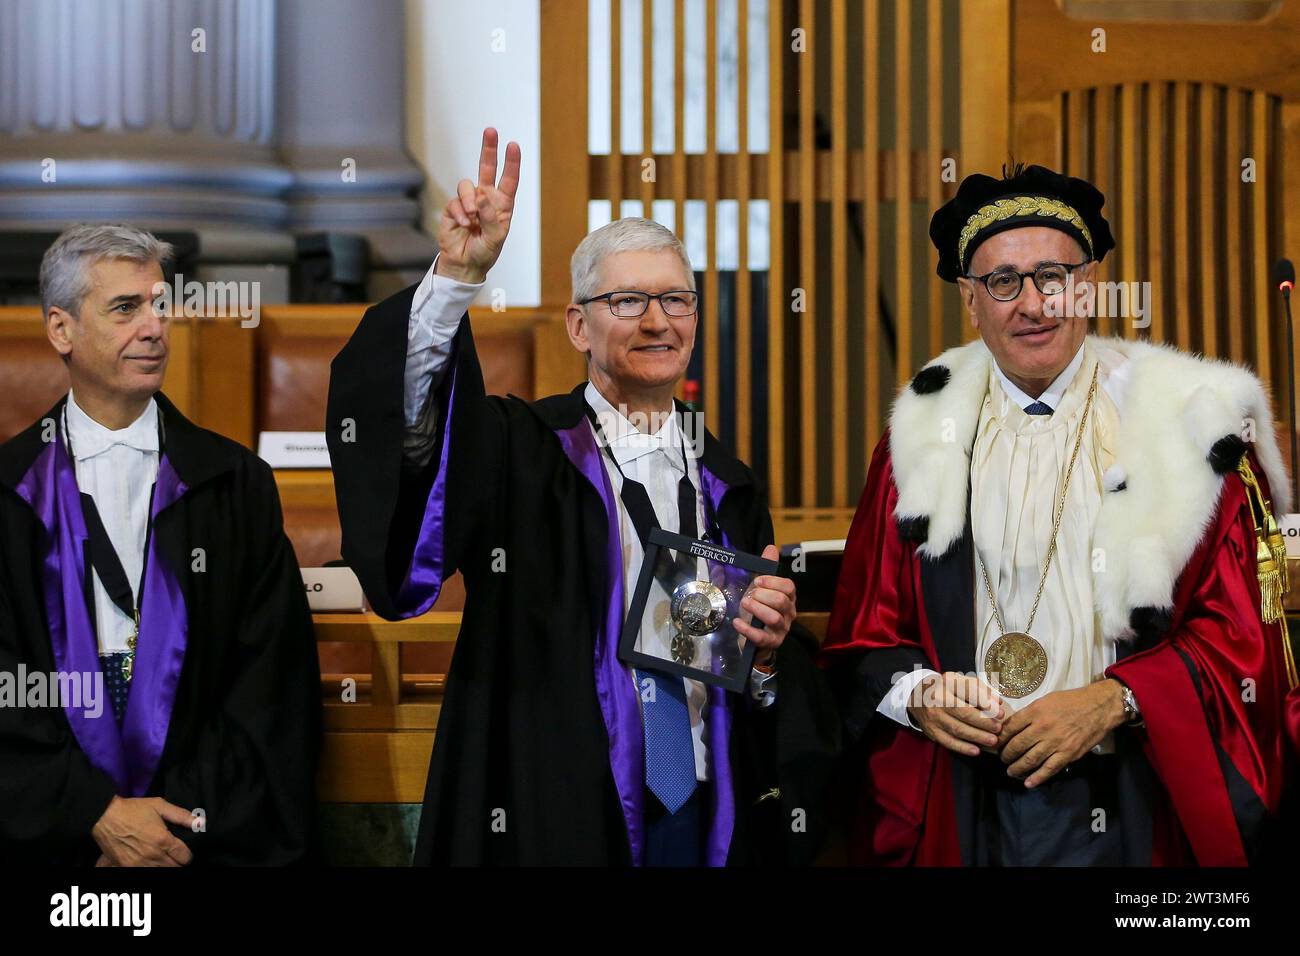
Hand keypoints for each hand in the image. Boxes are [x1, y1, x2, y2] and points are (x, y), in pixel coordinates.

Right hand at [91, 796, 194, 866]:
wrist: (104, 817)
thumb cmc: (133, 810)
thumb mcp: (159, 806)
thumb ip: (181, 815)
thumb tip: (200, 822)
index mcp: (163, 841)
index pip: (185, 858)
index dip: (187, 855)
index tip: (184, 851)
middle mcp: (152, 855)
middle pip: (174, 869)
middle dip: (177, 863)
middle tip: (174, 856)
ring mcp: (138, 864)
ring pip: (160, 874)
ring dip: (164, 867)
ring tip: (163, 860)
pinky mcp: (126, 868)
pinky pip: (143, 874)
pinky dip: (148, 870)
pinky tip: (150, 863)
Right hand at [434, 127, 521, 284]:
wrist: (464, 264)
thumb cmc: (485, 252)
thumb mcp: (495, 239)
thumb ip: (491, 219)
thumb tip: (482, 198)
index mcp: (502, 205)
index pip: (509, 180)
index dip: (511, 163)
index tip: (513, 145)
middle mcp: (486, 199)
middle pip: (487, 168)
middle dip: (489, 149)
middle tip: (491, 131)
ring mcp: (469, 202)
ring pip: (467, 186)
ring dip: (469, 201)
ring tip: (472, 219)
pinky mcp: (453, 208)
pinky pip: (455, 202)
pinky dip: (459, 214)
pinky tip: (464, 225)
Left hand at [734, 545, 795, 657]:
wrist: (752, 638)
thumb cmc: (757, 610)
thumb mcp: (759, 588)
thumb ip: (765, 568)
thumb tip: (771, 548)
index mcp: (788, 598)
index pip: (789, 587)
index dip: (772, 582)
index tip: (757, 581)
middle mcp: (788, 613)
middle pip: (781, 601)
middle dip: (763, 595)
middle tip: (749, 594)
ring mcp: (781, 629)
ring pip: (774, 618)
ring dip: (757, 609)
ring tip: (744, 604)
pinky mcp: (771, 643)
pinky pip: (761, 637)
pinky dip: (747, 629)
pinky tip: (737, 622)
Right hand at [906, 672, 1004, 756]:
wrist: (918, 696)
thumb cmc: (946, 688)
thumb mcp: (961, 681)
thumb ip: (981, 690)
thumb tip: (997, 703)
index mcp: (948, 682)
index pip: (968, 691)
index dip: (985, 703)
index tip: (1000, 712)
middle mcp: (938, 698)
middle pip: (963, 712)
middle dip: (984, 722)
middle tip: (998, 728)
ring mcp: (933, 716)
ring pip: (957, 729)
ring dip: (977, 736)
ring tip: (993, 740)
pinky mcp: (931, 730)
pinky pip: (947, 741)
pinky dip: (962, 747)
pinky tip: (976, 750)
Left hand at [997, 679, 1126, 786]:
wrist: (1098, 707)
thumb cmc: (1071, 701)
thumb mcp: (1045, 700)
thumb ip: (1029, 713)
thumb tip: (1013, 726)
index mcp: (1034, 712)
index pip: (1009, 728)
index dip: (1000, 738)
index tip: (995, 743)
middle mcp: (1042, 728)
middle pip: (1016, 746)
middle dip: (1005, 755)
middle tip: (1002, 759)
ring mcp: (1055, 742)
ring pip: (1029, 760)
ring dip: (1017, 768)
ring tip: (1010, 771)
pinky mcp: (1068, 754)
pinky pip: (1049, 769)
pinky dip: (1037, 778)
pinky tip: (1028, 783)